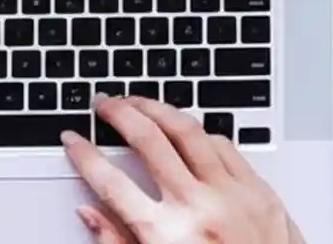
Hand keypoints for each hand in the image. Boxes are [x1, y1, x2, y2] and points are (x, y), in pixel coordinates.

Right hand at [62, 95, 304, 243]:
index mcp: (167, 237)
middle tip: (103, 104)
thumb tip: (90, 213)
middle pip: (148, 140)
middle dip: (118, 114)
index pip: (112, 183)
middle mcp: (198, 209)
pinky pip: (224, 146)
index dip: (85, 155)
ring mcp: (232, 196)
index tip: (73, 140)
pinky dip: (199, 132)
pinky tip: (184, 129)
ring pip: (187, 130)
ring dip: (157, 108)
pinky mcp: (259, 192)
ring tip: (138, 102)